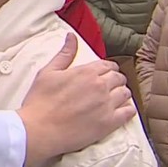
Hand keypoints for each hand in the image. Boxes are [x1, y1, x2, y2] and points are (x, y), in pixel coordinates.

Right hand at [16, 34, 134, 166]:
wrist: (38, 130)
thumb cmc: (40, 101)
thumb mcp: (48, 72)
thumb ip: (64, 54)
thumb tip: (71, 36)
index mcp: (86, 72)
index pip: (108, 65)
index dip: (107, 69)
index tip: (103, 75)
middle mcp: (100, 86)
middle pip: (119, 78)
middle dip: (115, 81)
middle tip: (107, 88)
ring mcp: (106, 105)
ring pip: (126, 93)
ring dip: (121, 94)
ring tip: (113, 99)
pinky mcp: (109, 123)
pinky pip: (129, 112)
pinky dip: (127, 109)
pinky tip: (120, 111)